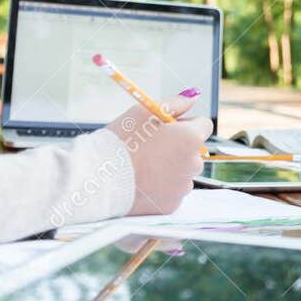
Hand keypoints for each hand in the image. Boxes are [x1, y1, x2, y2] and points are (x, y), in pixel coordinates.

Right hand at [105, 94, 211, 215]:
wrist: (97, 179)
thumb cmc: (120, 142)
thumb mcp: (144, 112)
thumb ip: (174, 103)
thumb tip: (193, 95)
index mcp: (190, 139)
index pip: (203, 125)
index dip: (184, 123)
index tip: (166, 126)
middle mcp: (193, 164)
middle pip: (194, 151)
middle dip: (178, 147)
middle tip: (149, 146)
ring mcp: (183, 187)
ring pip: (183, 172)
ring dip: (170, 167)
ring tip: (142, 165)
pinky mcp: (171, 205)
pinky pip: (171, 192)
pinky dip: (161, 187)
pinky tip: (142, 182)